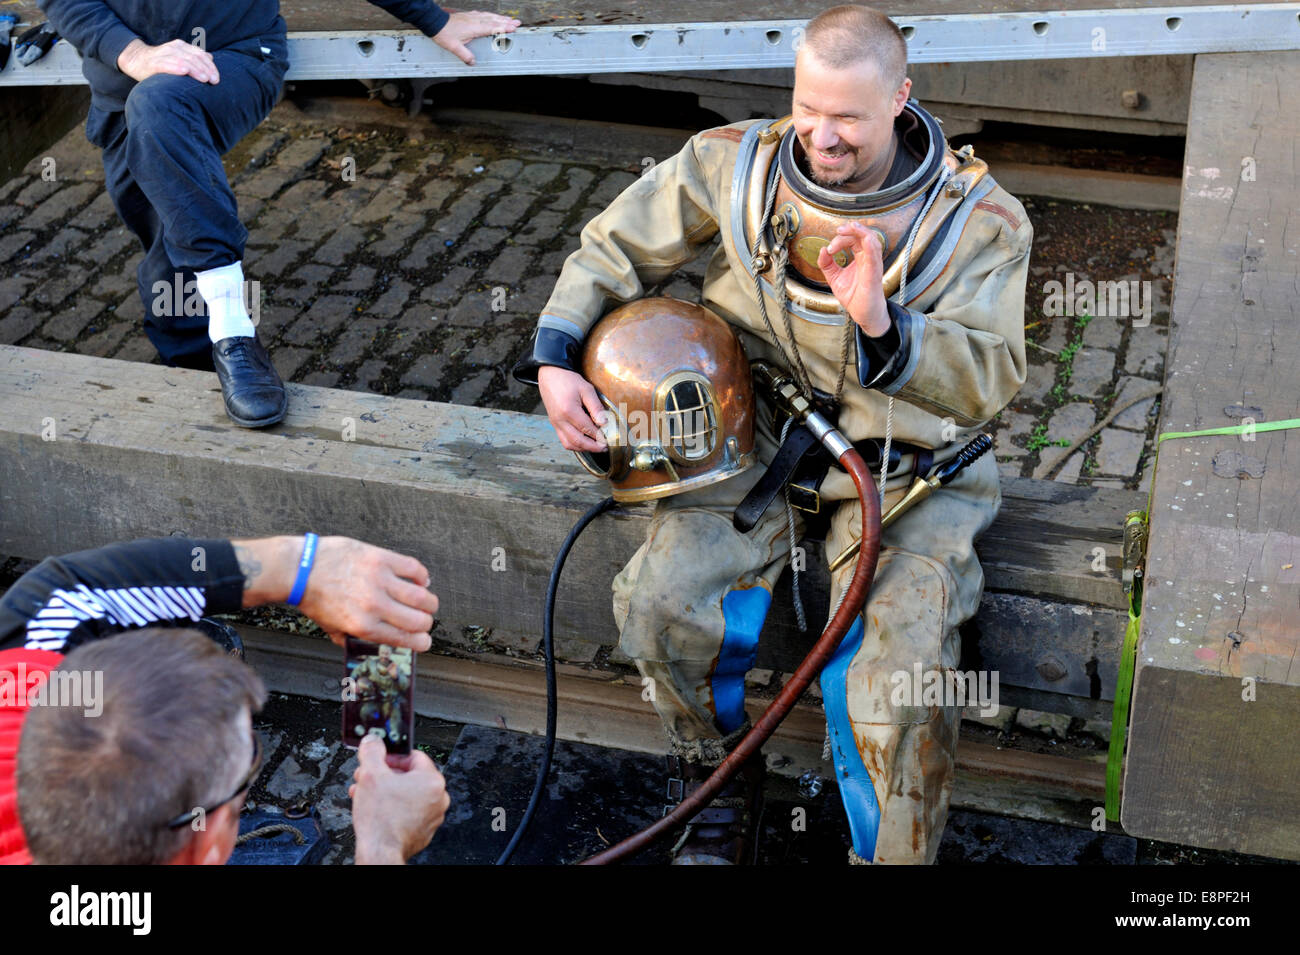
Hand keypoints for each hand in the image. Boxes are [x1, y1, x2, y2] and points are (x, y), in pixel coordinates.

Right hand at [117, 38, 219, 84]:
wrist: (136, 60)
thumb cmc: (162, 63)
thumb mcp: (180, 58)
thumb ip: (194, 58)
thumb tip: (210, 57)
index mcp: (182, 47)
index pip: (200, 54)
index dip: (210, 66)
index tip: (217, 78)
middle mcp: (174, 48)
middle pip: (194, 58)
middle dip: (206, 69)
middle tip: (214, 81)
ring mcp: (163, 54)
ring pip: (183, 60)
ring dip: (195, 70)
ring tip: (204, 79)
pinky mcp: (154, 62)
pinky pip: (166, 64)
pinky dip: (176, 67)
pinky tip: (184, 71)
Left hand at [302, 537, 437, 650]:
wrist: (300, 569)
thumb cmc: (314, 597)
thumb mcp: (331, 628)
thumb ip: (352, 638)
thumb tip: (371, 644)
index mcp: (364, 626)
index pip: (405, 639)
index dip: (421, 642)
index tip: (424, 641)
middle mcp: (375, 606)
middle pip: (419, 620)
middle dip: (425, 623)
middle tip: (423, 620)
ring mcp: (380, 580)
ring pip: (422, 596)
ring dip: (429, 602)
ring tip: (427, 602)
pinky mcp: (381, 559)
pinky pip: (414, 568)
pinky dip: (422, 576)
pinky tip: (419, 580)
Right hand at [351, 736, 449, 863]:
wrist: (380, 853)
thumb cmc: (381, 820)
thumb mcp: (371, 774)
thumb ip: (372, 751)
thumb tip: (373, 741)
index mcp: (432, 780)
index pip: (413, 756)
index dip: (391, 756)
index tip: (378, 760)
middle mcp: (438, 798)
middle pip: (409, 776)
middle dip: (384, 775)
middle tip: (368, 777)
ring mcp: (432, 816)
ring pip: (406, 794)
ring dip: (385, 791)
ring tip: (365, 794)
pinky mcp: (423, 830)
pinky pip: (407, 812)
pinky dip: (392, 808)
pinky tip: (374, 810)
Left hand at [432, 10, 520, 65]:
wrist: (434, 22)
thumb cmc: (443, 33)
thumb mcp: (454, 47)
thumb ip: (465, 55)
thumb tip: (473, 62)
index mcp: (474, 27)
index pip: (492, 27)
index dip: (503, 27)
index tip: (513, 28)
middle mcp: (474, 20)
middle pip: (494, 20)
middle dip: (506, 21)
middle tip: (517, 22)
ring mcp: (471, 16)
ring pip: (489, 16)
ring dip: (500, 18)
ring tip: (509, 19)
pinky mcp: (468, 15)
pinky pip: (483, 14)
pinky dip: (490, 15)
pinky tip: (492, 16)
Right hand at [538, 365, 606, 453]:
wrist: (550, 374)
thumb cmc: (568, 380)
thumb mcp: (586, 389)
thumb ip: (596, 407)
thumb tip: (604, 423)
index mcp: (569, 411)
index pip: (587, 429)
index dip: (599, 436)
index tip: (609, 439)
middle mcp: (560, 420)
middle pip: (577, 441)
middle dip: (593, 447)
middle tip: (604, 447)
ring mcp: (555, 423)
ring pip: (569, 444)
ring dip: (583, 448)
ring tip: (595, 446)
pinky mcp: (554, 423)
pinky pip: (563, 439)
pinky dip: (574, 444)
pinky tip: (583, 442)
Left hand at [818, 221, 890, 337]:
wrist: (862, 314)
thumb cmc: (855, 296)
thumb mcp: (835, 278)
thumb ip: (827, 264)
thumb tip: (822, 250)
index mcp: (860, 258)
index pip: (853, 239)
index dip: (840, 239)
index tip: (829, 249)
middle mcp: (868, 259)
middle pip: (863, 235)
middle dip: (851, 229)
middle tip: (838, 231)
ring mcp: (873, 265)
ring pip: (872, 240)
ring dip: (861, 231)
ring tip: (849, 228)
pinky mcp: (874, 274)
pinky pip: (875, 256)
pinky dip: (870, 245)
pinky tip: (864, 239)